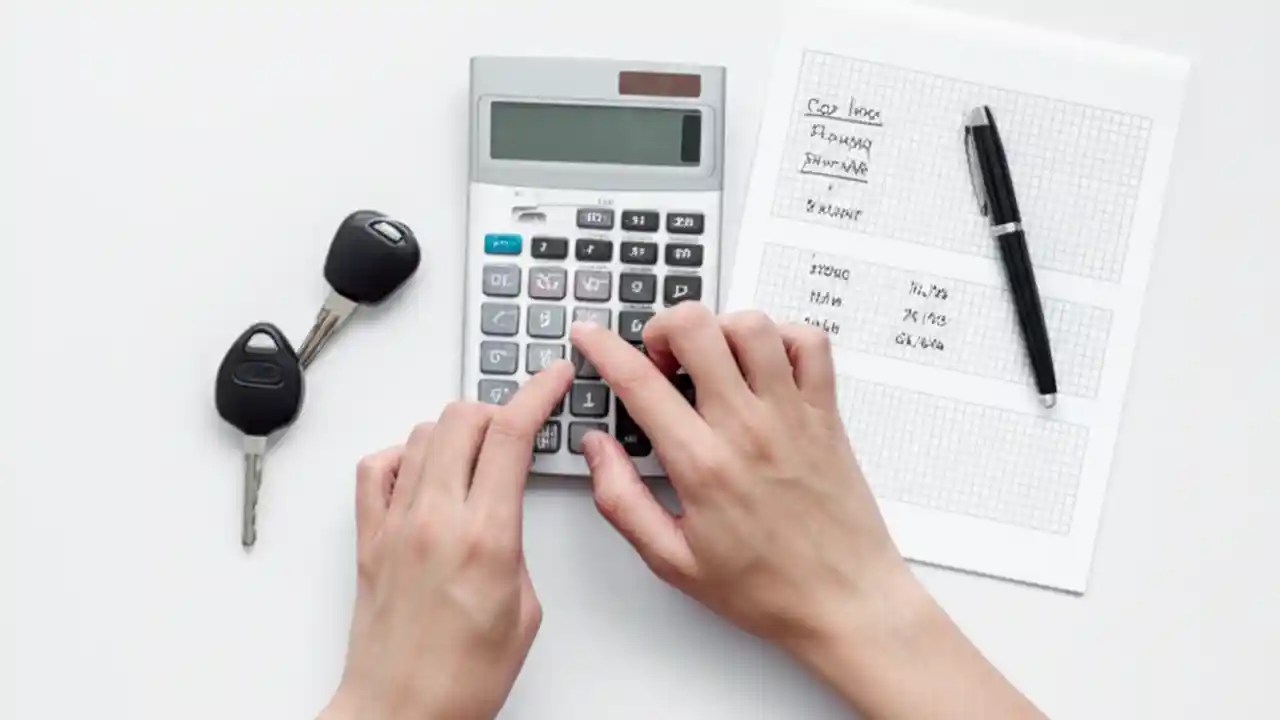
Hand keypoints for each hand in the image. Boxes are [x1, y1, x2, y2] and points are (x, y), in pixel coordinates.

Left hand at [321, 361, 573, 719]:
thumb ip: (517, 543)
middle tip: (517, 422)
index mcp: (485, 538)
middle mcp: (434, 521)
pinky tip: (420, 472)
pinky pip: (376, 467)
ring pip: (421, 433)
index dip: (537, 393)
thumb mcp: (526, 609)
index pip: (511, 435)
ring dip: (454, 430)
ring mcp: (394, 525)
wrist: (401, 712)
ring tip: (475, 451)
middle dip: (498, 408)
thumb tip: (506, 508)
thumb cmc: (462, 679)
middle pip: (463, 418)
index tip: (552, 377)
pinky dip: (402, 455)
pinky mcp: (367, 538)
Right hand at [570, 305, 908, 652]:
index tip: (590, 335)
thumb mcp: (673, 560)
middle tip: (658, 357)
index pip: (639, 381)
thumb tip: (597, 450)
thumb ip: (622, 500)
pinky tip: (763, 363)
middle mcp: (747, 428)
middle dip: (661, 327)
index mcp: (702, 465)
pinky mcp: (826, 413)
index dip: (602, 346)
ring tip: (709, 358)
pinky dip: (781, 336)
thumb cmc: (767, 588)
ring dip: (719, 328)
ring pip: (752, 325)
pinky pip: (809, 343)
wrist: (846, 603)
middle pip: (695, 329)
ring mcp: (792, 414)